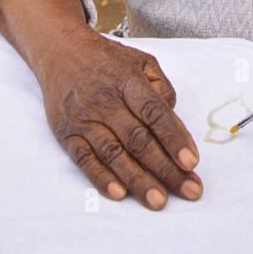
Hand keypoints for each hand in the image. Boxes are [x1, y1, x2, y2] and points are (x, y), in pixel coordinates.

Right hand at [35, 25, 201, 209]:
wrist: (60, 52)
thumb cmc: (108, 61)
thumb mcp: (142, 62)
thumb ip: (163, 90)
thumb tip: (175, 124)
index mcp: (127, 81)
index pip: (154, 113)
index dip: (174, 138)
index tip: (192, 162)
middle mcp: (104, 101)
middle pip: (137, 140)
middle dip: (165, 169)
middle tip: (189, 190)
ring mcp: (84, 119)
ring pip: (113, 154)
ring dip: (137, 180)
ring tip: (158, 201)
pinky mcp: (66, 134)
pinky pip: (84, 159)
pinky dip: (101, 178)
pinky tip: (119, 194)